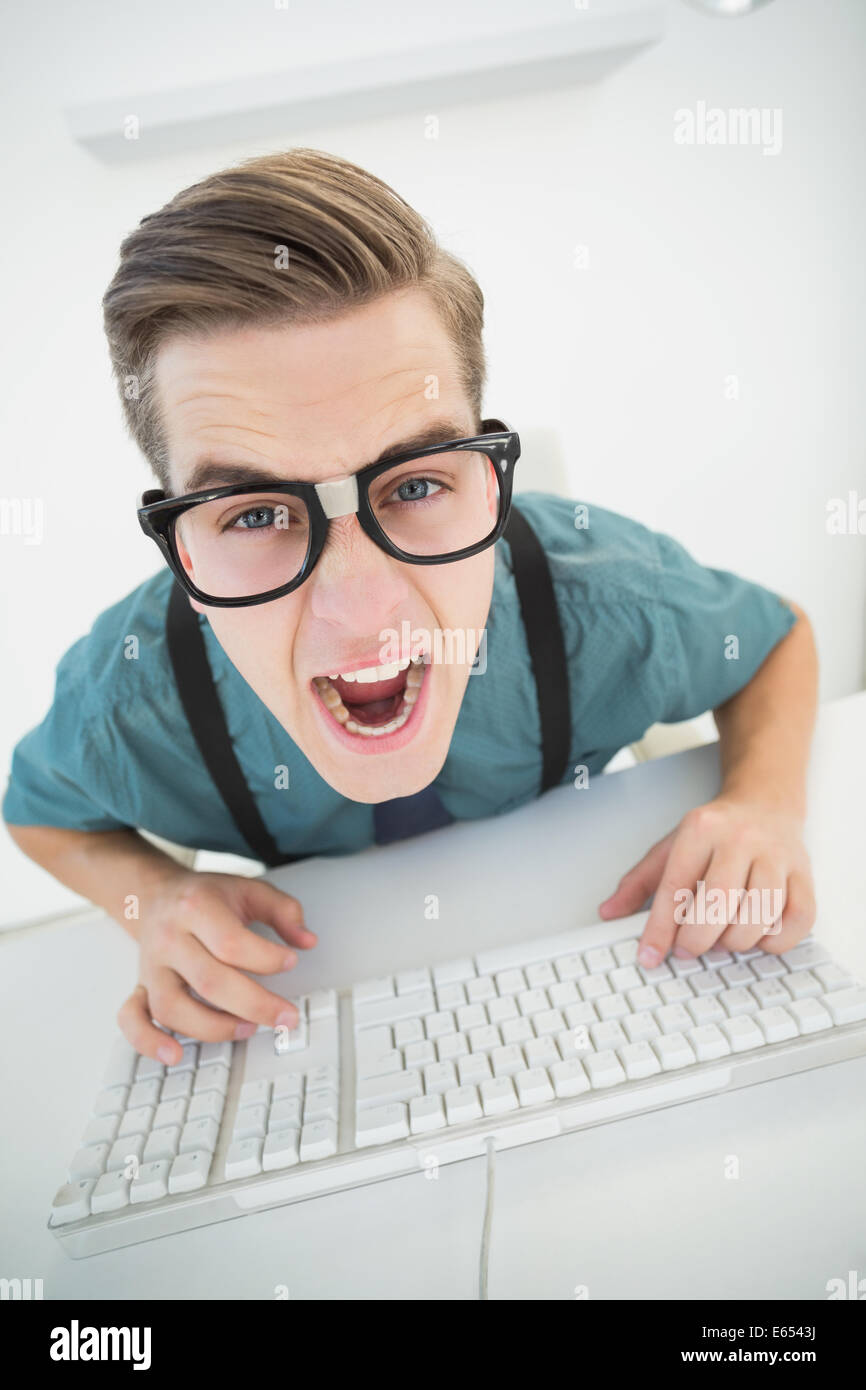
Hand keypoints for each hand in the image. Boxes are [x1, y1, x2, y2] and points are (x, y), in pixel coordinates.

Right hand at [117, 869, 316, 1062]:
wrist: (156, 895)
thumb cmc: (205, 897)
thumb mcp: (249, 888)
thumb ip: (284, 911)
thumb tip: (306, 941)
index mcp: (196, 908)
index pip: (231, 943)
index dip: (266, 959)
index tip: (290, 962)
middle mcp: (169, 938)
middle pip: (209, 981)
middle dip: (255, 1005)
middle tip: (286, 1017)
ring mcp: (151, 967)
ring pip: (173, 1007)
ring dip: (213, 1028)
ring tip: (248, 1029)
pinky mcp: (140, 987)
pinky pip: (133, 1019)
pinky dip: (149, 1042)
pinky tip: (176, 1055)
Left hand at [598, 796, 815, 967]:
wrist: (765, 802)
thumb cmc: (716, 831)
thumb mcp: (670, 846)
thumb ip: (639, 882)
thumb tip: (609, 912)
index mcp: (701, 830)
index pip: (675, 887)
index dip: (660, 929)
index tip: (650, 956)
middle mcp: (741, 839)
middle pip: (718, 904)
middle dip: (697, 939)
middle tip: (688, 948)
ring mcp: (777, 856)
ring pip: (758, 917)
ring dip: (735, 942)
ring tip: (722, 936)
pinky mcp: (804, 874)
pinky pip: (798, 920)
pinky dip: (776, 940)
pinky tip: (758, 934)